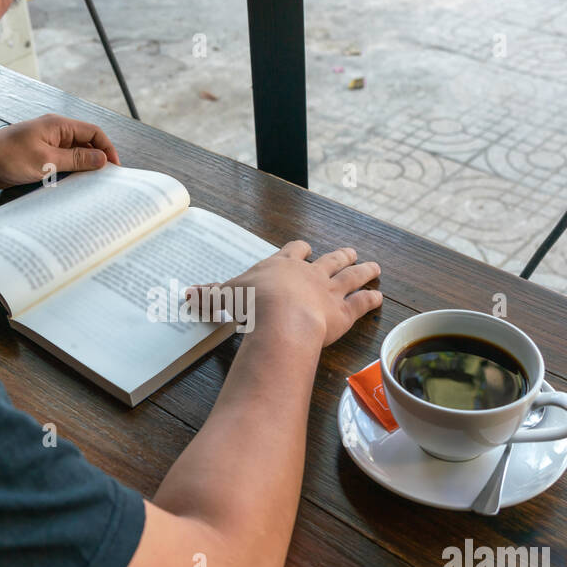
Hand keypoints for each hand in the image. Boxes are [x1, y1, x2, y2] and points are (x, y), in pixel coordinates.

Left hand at [0, 113, 119, 189]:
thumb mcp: (46, 161)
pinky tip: (73, 185)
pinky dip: (71, 172)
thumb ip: (76, 160)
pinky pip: (62, 163)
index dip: (107, 148)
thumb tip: (102, 159)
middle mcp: (55, 132)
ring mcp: (47, 144)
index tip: (115, 168)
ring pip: (75, 155)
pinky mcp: (40, 157)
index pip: (93, 133)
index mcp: (58, 126)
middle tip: (106, 180)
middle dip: (98, 160)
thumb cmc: (8, 157)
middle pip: (86, 143)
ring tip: (92, 185)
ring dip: (84, 168)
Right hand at [189, 241, 381, 347]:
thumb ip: (210, 296)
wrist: (282, 318)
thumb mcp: (227, 295)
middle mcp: (310, 274)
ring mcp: (329, 291)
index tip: (305, 248)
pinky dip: (371, 299)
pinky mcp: (343, 312)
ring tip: (375, 266)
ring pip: (351, 276)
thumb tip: (187, 295)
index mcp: (283, 266)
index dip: (300, 250)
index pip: (293, 251)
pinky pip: (361, 303)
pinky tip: (379, 297)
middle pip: (330, 259)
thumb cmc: (253, 304)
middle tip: (350, 252)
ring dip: (364, 270)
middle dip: (340, 256)